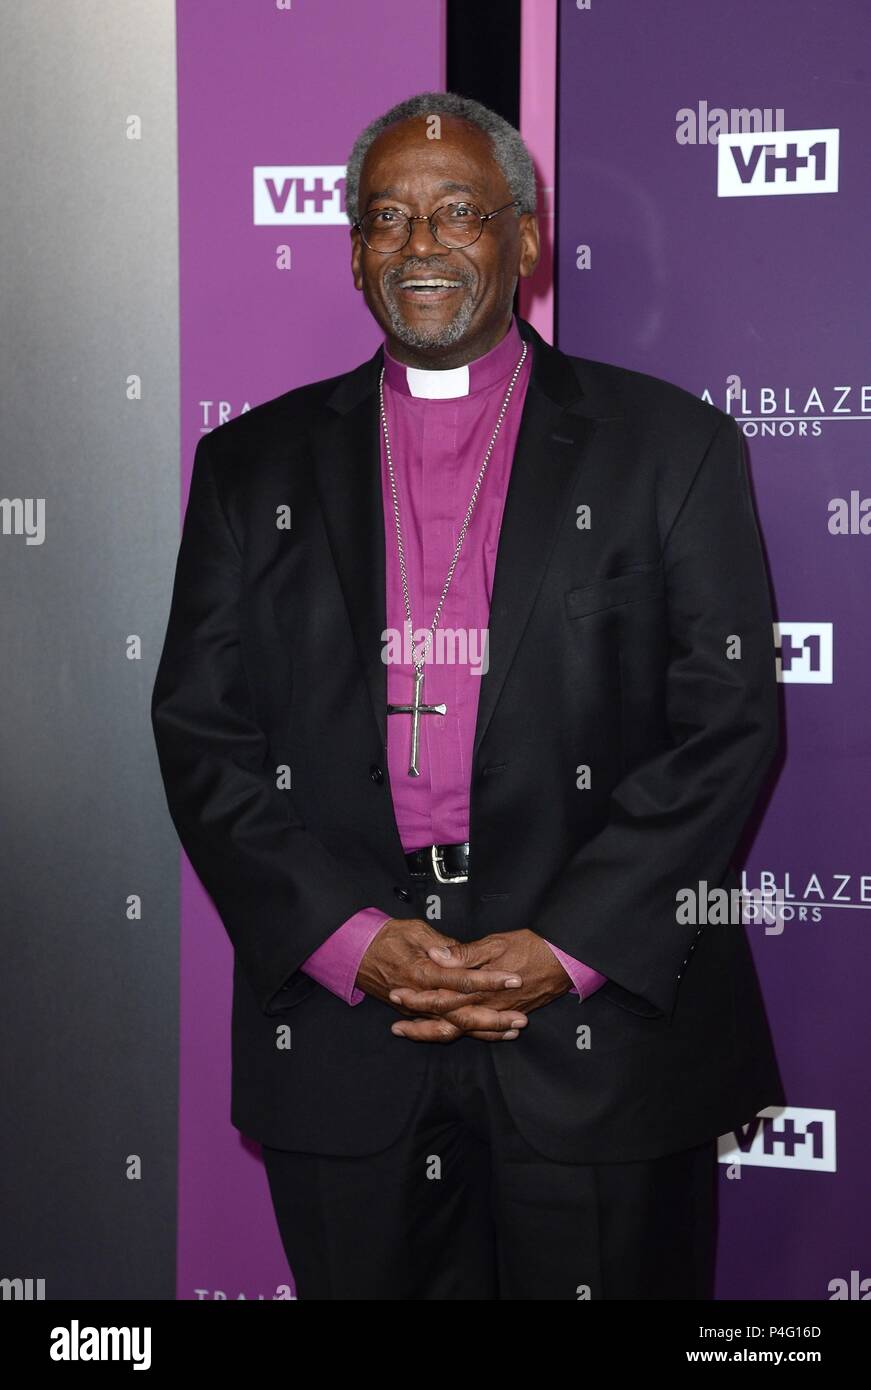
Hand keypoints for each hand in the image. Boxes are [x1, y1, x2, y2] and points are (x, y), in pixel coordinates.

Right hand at [357, 918, 529, 1042]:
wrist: (354, 952)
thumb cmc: (385, 936)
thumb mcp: (414, 930)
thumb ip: (442, 944)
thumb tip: (462, 954)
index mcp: (423, 972)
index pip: (462, 979)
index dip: (490, 980)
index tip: (514, 978)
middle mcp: (421, 996)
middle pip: (463, 1012)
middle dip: (494, 1017)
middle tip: (522, 1018)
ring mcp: (417, 1010)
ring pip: (455, 1027)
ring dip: (485, 1031)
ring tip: (513, 1031)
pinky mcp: (415, 1015)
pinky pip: (443, 1031)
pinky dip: (467, 1034)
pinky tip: (489, 1035)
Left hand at [387, 930, 572, 1041]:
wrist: (567, 961)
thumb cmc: (532, 946)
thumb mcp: (496, 943)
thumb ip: (464, 953)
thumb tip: (436, 956)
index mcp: (478, 986)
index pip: (440, 996)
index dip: (416, 998)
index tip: (396, 995)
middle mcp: (486, 1004)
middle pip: (447, 1020)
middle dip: (420, 1024)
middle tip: (396, 1027)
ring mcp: (498, 1013)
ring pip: (463, 1030)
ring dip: (437, 1033)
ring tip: (414, 1035)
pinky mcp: (509, 1014)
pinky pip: (485, 1033)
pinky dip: (467, 1037)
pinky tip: (458, 1036)